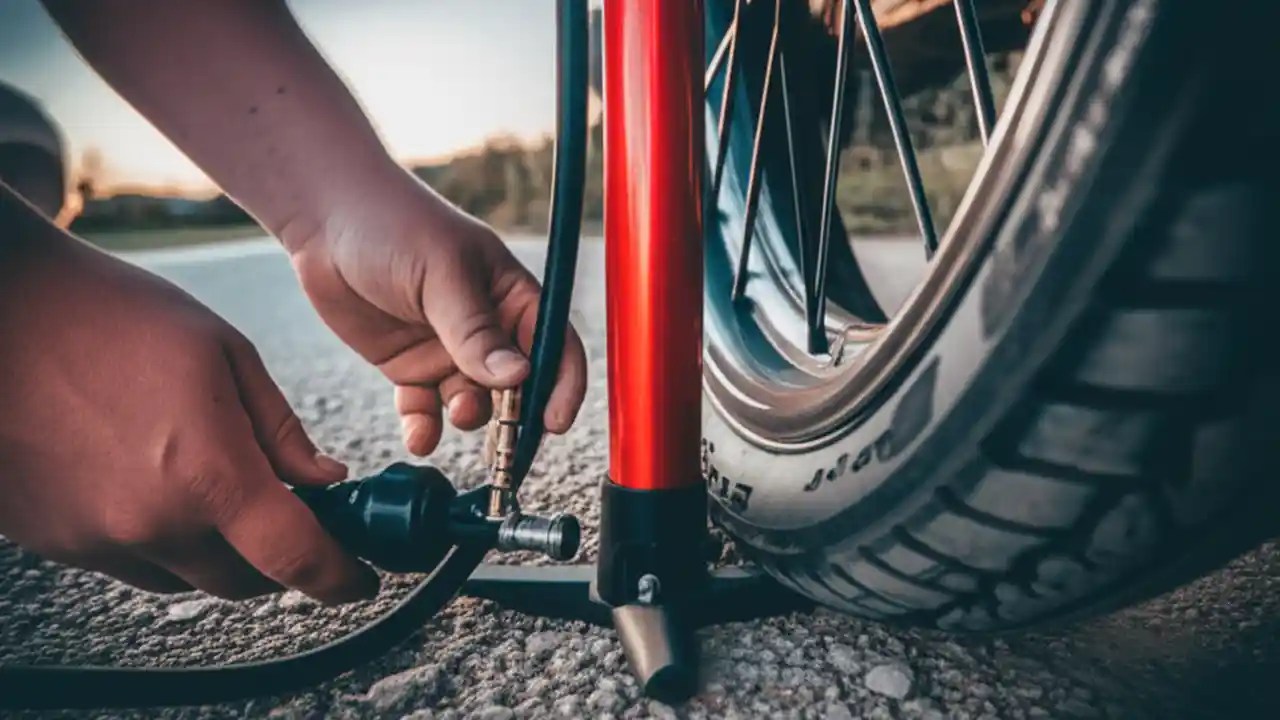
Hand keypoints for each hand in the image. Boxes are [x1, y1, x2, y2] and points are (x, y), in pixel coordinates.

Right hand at [0, 216, 377, 601]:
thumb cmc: (111, 316)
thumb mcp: (224, 354)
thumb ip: (281, 431)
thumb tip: (325, 481)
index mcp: (206, 474)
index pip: (295, 558)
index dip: (338, 577)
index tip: (358, 579)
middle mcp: (151, 523)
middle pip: (245, 579)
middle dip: (282, 558)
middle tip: (295, 516)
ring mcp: (97, 538)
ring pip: (189, 576)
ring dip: (222, 550)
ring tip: (219, 485)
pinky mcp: (57, 541)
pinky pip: (135, 563)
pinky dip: (167, 540)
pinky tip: (162, 483)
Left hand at [285, 169, 587, 455]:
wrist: (324, 218)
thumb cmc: (393, 223)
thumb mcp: (441, 273)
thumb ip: (475, 330)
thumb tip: (519, 377)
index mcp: (511, 295)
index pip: (554, 344)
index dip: (563, 383)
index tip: (555, 422)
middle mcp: (487, 327)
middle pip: (518, 384)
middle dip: (515, 412)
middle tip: (504, 436)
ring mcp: (448, 349)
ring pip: (474, 401)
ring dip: (469, 415)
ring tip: (454, 411)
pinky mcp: (408, 365)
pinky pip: (425, 409)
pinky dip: (424, 427)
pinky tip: (419, 436)